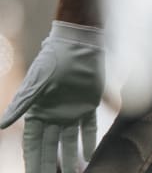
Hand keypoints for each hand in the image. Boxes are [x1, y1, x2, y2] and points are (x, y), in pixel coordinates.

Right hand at [0, 22, 104, 172]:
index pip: (33, 143)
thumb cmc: (53, 60)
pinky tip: (90, 156)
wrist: (78, 43)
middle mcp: (53, 115)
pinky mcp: (89, 104)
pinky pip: (89, 128)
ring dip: (71, 158)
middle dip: (50, 165)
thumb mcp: (36, 83)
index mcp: (37, 112)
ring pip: (70, 141)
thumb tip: (1, 125)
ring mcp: (71, 111)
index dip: (33, 160)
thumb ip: (21, 105)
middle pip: (50, 147)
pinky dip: (89, 141)